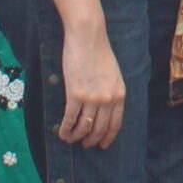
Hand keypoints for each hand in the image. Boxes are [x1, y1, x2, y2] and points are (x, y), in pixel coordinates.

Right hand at [58, 27, 126, 147]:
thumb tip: (103, 109)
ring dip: (77, 137)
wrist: (88, 38)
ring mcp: (92, 98)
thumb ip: (111, 92)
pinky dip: (66, 129)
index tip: (103, 145)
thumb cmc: (99, 52)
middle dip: (92, 140)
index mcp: (120, 94)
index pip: (116, 123)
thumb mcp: (113, 74)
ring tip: (70, 139)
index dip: (108, 137)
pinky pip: (70, 119)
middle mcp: (108, 99)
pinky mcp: (76, 95)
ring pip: (84, 127)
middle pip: (100, 128)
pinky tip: (62, 132)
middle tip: (85, 145)